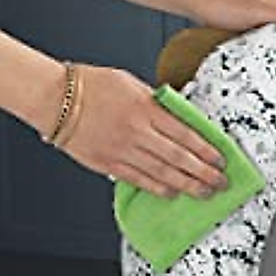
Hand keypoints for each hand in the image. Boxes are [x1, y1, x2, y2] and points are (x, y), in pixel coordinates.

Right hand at [61, 65, 230, 198]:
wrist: (54, 98)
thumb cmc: (89, 85)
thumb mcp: (130, 82)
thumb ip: (154, 102)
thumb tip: (176, 117)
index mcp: (144, 108)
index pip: (184, 133)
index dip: (206, 150)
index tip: (220, 159)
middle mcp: (136, 131)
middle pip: (178, 157)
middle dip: (203, 173)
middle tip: (220, 182)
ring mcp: (122, 150)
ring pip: (162, 173)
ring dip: (186, 185)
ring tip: (203, 192)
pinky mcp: (108, 163)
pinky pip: (139, 180)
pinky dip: (158, 188)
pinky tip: (172, 193)